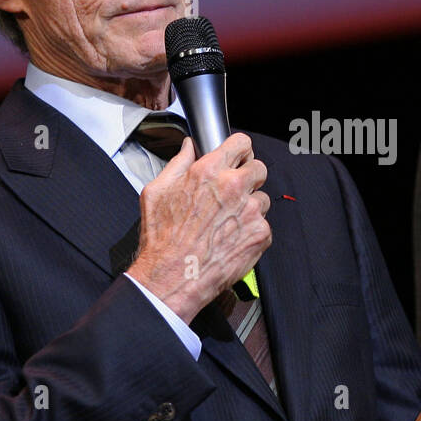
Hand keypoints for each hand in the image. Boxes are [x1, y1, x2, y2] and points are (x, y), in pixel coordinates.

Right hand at [127, 134, 271, 323]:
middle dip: (248, 177)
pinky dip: (251, 231)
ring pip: (262, 198)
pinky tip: (231, 239)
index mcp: (209, 171)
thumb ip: (177, 163)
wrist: (173, 277)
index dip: (240, 151)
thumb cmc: (162, 239)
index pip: (242, 143)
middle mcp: (233, 187)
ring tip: (226, 223)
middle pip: (259, 168)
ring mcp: (250, 210)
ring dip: (249, 206)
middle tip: (234, 192)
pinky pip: (263, 224)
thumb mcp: (156, 192)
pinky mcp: (260, 233)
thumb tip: (188, 147)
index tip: (238, 158)